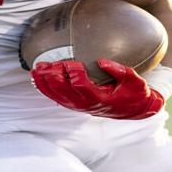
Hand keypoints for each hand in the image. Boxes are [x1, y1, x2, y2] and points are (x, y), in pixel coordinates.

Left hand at [31, 59, 165, 119]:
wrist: (133, 109)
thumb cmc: (134, 93)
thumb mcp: (134, 80)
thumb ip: (119, 71)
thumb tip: (101, 61)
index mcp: (100, 98)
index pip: (81, 87)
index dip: (73, 75)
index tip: (71, 63)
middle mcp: (86, 104)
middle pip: (64, 92)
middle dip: (52, 78)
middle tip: (45, 64)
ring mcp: (79, 106)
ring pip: (57, 96)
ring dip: (45, 83)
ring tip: (36, 69)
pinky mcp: (75, 105)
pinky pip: (56, 98)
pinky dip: (45, 89)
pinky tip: (38, 79)